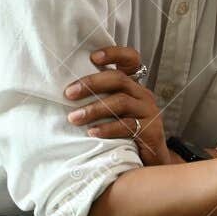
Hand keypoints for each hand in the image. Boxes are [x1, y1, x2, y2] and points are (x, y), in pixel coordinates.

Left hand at [64, 46, 173, 166]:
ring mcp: (149, 112)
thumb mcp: (114, 113)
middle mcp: (143, 95)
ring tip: (74, 117)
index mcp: (133, 86)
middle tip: (69, 93)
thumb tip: (65, 93)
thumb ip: (100, 99)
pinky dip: (107, 128)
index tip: (92, 57)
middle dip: (91, 83)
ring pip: (121, 102)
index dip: (114, 54)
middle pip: (119, 79)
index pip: (131, 60)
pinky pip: (128, 125)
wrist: (150, 161)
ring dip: (94, 108)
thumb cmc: (125, 135)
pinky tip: (92, 133)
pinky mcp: (151, 130)